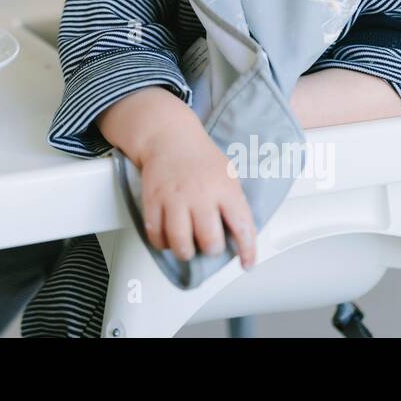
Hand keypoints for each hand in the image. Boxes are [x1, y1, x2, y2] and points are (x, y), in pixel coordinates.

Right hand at [137, 120, 257, 269]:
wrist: (169, 137)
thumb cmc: (201, 159)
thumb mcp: (228, 176)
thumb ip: (234, 205)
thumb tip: (240, 237)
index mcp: (225, 189)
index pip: (242, 227)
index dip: (248, 251)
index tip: (247, 263)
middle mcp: (200, 195)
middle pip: (209, 241)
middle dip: (212, 249)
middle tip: (210, 244)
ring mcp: (174, 198)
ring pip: (180, 243)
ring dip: (186, 252)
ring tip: (188, 246)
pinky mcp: (153, 200)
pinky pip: (155, 234)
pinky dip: (162, 243)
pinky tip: (168, 238)